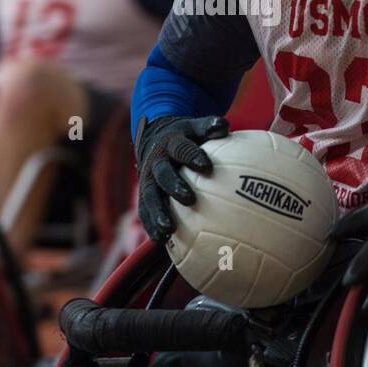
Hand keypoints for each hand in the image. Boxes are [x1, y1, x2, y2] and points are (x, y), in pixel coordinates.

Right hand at [134, 115, 229, 242]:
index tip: (206, 166)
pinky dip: (151, 225)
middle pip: (163, 173)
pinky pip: (144, 211)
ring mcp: (147, 179)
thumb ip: (209, 127)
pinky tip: (161, 241)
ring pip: (150, 196)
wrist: (154, 138)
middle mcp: (156, 161)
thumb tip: (224, 126)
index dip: (192, 156)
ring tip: (169, 228)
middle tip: (190, 199)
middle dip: (174, 185)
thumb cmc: (185, 137)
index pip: (181, 148)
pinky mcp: (143, 194)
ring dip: (158, 212)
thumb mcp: (195, 127)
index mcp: (171, 142)